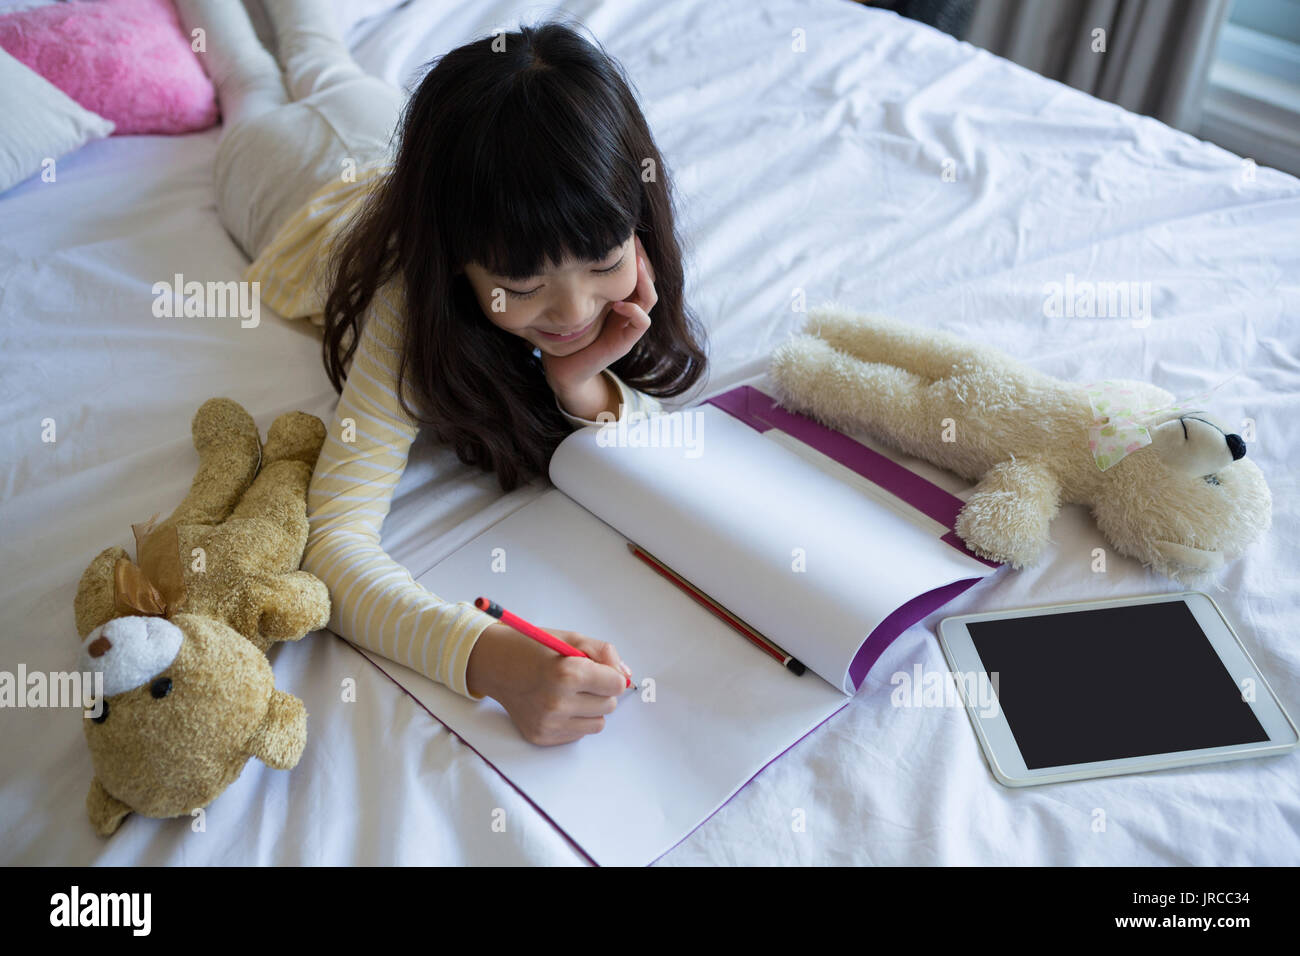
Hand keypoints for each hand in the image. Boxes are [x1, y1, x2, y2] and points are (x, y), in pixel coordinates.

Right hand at [466, 622, 632, 745]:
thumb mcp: (571, 639)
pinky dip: (575, 720)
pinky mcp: (542, 737)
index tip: (599, 669)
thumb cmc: (534, 648)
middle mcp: (557, 703)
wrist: (494, 665)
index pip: (617, 686)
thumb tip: (625, 676)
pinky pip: (579, 733)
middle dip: (601, 691)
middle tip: (580, 679)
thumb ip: (604, 653)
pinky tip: (558, 704)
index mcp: (566, 674)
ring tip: (569, 692)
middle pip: (610, 705)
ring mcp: (548, 723)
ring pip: (598, 723)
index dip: (611, 675)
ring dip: (590, 708)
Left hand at [542, 233, 656, 400]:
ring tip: (635, 264)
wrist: (563, 369)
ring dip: (645, 280)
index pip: (634, 268)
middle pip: (648, 278)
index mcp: (616, 295)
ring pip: (649, 297)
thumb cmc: (563, 332)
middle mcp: (626, 307)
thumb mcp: (568, 299)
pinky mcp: (625, 341)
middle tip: (634, 239)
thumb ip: (572, 279)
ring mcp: (628, 324)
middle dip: (644, 258)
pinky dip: (635, 311)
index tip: (624, 232)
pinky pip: (642, 322)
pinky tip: (618, 303)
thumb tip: (560, 246)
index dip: (634, 251)